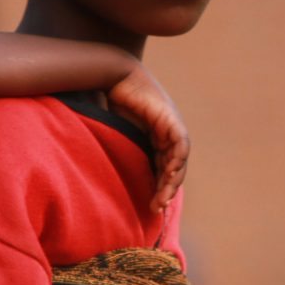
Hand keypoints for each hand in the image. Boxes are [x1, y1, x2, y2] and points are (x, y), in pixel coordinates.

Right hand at [105, 66, 188, 210]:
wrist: (115, 76)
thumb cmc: (112, 101)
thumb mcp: (118, 133)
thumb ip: (122, 151)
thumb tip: (104, 176)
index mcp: (156, 140)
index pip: (161, 170)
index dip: (158, 188)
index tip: (152, 207)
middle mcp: (167, 136)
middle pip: (172, 169)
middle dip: (165, 190)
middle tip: (157, 208)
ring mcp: (171, 128)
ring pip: (178, 161)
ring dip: (172, 180)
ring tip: (163, 197)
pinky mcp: (171, 120)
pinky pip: (179, 145)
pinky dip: (176, 160)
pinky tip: (170, 174)